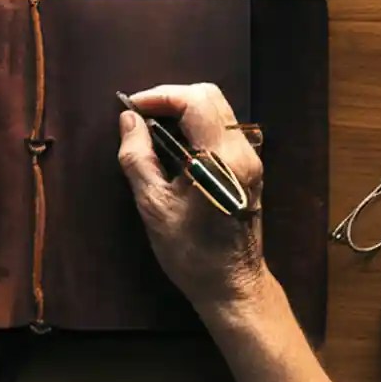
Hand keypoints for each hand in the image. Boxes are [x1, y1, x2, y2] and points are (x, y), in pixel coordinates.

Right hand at [116, 83, 266, 314]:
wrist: (232, 286)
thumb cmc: (191, 253)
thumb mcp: (154, 207)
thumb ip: (138, 158)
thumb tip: (128, 120)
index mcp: (222, 160)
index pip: (195, 101)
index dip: (160, 96)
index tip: (132, 107)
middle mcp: (244, 152)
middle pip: (211, 96)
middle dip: (172, 98)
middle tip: (141, 114)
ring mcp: (251, 159)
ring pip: (218, 110)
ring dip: (183, 110)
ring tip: (153, 129)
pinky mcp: (249, 168)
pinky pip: (222, 129)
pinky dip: (195, 125)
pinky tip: (173, 146)